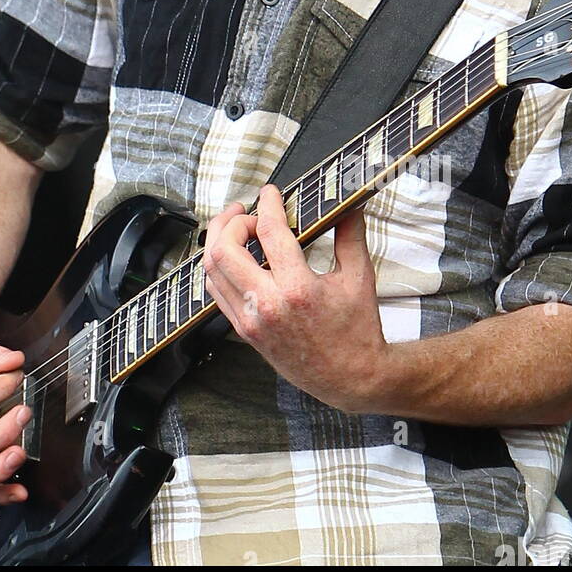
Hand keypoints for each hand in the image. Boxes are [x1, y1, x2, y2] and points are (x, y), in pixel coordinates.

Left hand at [201, 185, 392, 413]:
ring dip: (219, 241)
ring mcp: (251, 320)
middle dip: (230, 221)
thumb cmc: (357, 332)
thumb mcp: (359, 277)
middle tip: (246, 211)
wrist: (352, 378)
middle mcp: (267, 305)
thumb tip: (349, 205)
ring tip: (236, 229)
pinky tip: (234, 258)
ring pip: (213, 270)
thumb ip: (350, 235)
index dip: (267, 203)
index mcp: (298, 289)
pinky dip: (219, 268)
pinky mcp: (245, 331)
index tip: (270, 193)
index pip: (269, 232)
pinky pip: (216, 292)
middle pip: (225, 249)